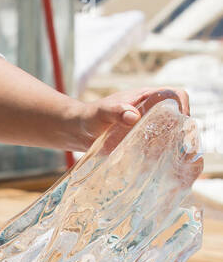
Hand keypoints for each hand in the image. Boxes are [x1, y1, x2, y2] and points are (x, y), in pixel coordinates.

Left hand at [74, 85, 189, 151]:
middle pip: (178, 116)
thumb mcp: (101, 113)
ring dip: (176, 145)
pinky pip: (160, 147)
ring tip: (175, 159)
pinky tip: (162, 166)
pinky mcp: (143, 142)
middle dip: (184, 130)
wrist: (78, 132)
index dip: (183, 105)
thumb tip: (133, 116)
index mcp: (146, 98)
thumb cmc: (89, 117)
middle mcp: (151, 112)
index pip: (175, 95)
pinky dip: (164, 156)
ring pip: (172, 133)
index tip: (182, 120)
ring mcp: (148, 127)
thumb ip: (115, 111)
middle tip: (183, 147)